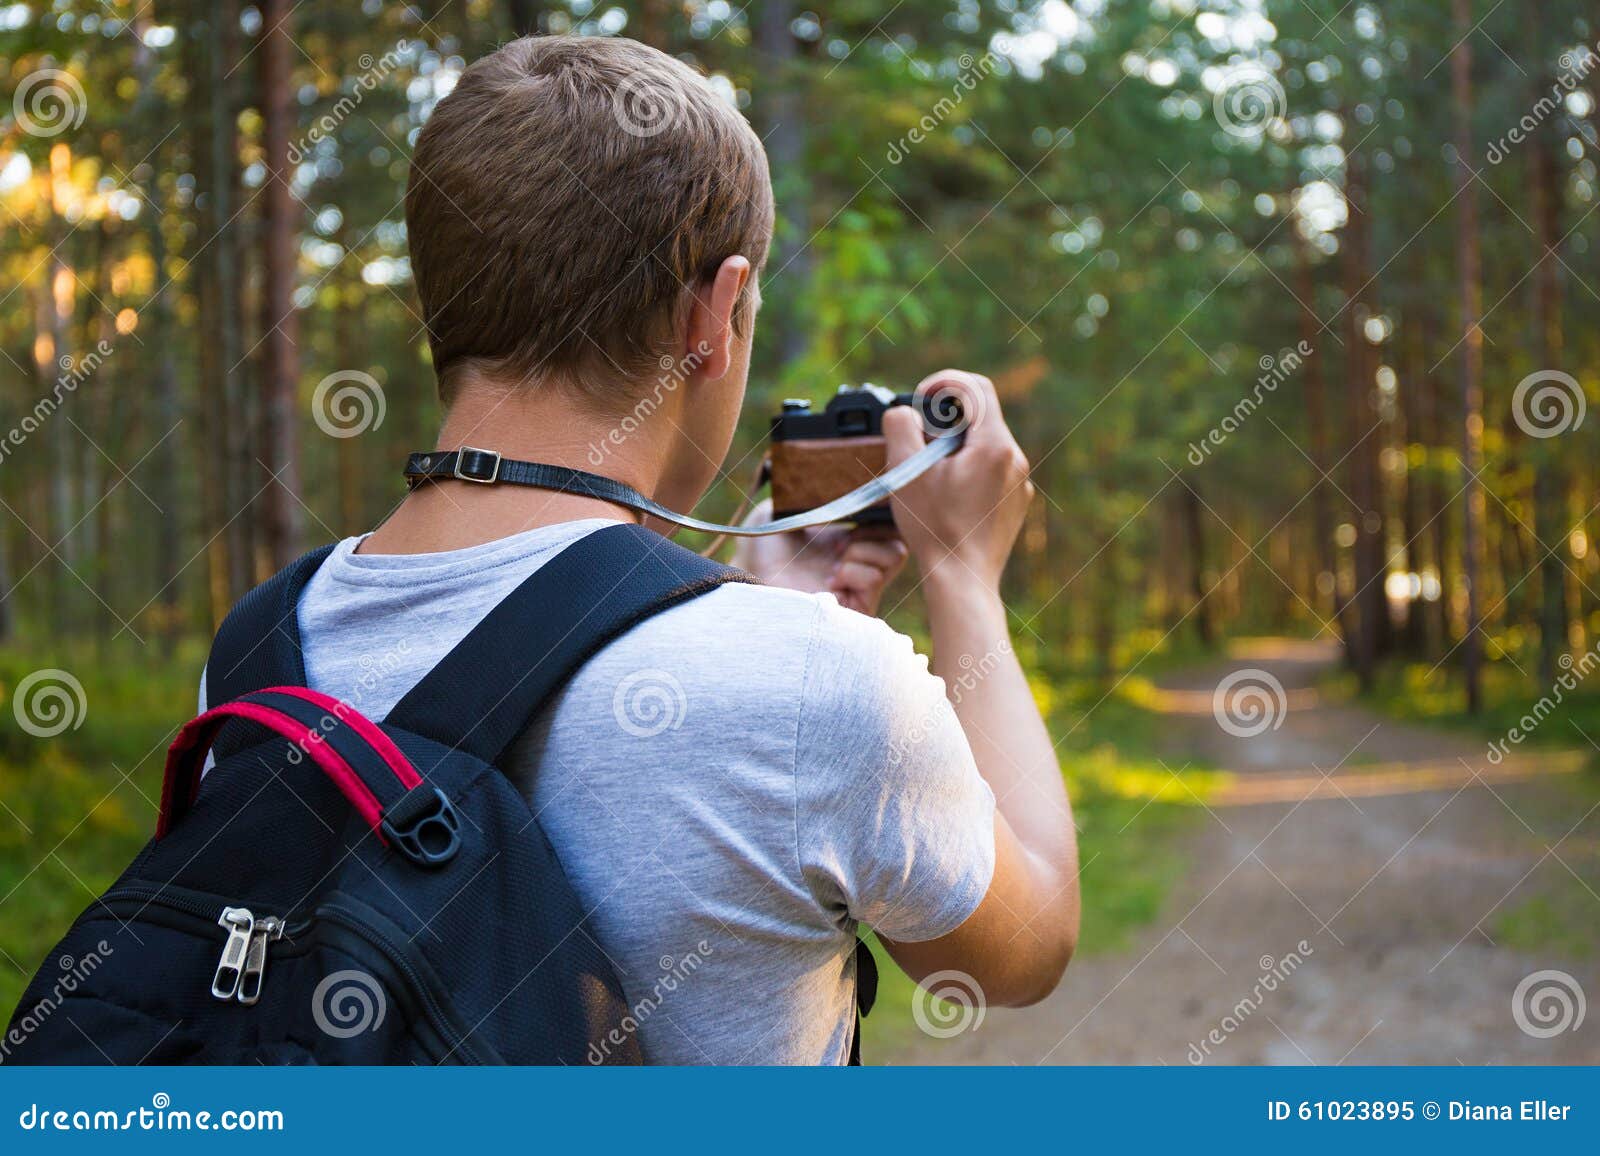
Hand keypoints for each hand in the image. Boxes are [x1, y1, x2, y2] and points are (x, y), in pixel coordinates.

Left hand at [731, 500, 908, 615]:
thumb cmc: (765, 543)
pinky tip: (832, 577)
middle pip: (901, 537)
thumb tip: (845, 473)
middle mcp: (859, 560)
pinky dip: (856, 572)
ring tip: (835, 559)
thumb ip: (819, 490)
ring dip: (863, 550)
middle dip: (876, 530)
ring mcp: (859, 584)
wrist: (750, 573)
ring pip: (895, 556)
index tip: (861, 508)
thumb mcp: (794, 505)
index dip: (885, 511)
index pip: (891, 522)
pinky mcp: (856, 607)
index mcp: (850, 536)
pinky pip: (876, 579)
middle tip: (844, 538)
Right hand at [882, 369, 1032, 591]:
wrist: (963, 580)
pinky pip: (992, 470)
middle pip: (982, 415)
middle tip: (919, 436)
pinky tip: (948, 494)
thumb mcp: (905, 471)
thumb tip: (904, 412)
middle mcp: (1015, 458)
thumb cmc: (934, 529)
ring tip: (930, 471)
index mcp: (994, 445)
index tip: (921, 398)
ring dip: (957, 445)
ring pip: (986, 444)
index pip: (975, 387)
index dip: (944, 382)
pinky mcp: (1016, 502)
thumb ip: (900, 427)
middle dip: (947, 416)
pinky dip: (969, 469)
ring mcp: (1019, 482)